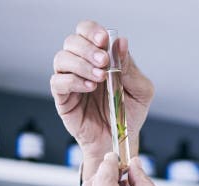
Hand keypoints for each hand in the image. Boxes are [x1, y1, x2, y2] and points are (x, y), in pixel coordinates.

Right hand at [50, 20, 153, 162]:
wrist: (120, 141)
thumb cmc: (128, 115)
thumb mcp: (140, 91)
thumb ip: (131, 68)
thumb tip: (121, 43)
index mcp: (100, 58)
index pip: (87, 32)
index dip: (92, 31)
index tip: (104, 40)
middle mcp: (82, 65)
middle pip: (72, 41)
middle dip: (87, 48)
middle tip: (104, 62)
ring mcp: (71, 80)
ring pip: (62, 59)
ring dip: (81, 64)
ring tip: (100, 78)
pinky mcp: (63, 98)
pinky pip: (58, 82)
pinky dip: (73, 81)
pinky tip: (89, 87)